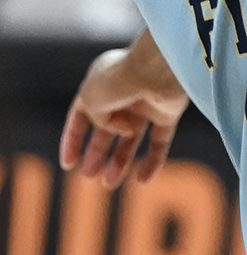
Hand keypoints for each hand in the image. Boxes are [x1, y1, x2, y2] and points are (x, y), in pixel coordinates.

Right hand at [58, 38, 188, 187]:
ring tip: (108, 184)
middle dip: (97, 152)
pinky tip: (143, 180)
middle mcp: (124, 91)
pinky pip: (160, 140)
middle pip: (108, 128)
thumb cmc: (118, 81)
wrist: (157, 70)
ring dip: (120, 161)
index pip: (81, 114)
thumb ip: (95, 119)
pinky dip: (153, 160)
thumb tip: (114, 131)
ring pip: (132, 137)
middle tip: (88, 175)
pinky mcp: (169, 111)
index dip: (73, 139)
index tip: (69, 164)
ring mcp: (147, 101)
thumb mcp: (89, 102)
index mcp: (99, 82)